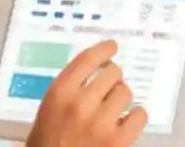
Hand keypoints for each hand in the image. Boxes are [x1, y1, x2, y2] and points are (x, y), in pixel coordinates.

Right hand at [26, 40, 148, 146]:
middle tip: (110, 87)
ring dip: (123, 99)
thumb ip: (67, 91)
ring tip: (114, 109)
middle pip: (112, 72)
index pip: (88, 59)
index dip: (104, 50)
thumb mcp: (47, 111)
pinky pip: (139, 115)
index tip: (112, 47)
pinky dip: (136, 117)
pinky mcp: (118, 141)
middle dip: (113, 79)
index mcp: (59, 93)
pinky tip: (127, 122)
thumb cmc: (46, 146)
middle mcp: (80, 103)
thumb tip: (92, 74)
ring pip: (126, 93)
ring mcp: (101, 122)